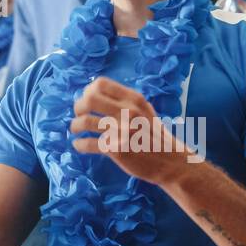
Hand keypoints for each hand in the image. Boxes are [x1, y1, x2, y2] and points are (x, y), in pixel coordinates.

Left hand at [69, 77, 189, 186]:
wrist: (170, 161)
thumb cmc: (155, 135)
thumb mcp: (145, 111)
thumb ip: (125, 102)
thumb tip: (96, 94)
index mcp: (133, 99)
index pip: (101, 84)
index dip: (88, 90)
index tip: (86, 100)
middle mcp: (127, 112)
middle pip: (89, 99)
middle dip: (78, 107)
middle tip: (78, 115)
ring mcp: (121, 130)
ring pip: (85, 122)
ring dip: (75, 126)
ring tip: (75, 130)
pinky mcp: (117, 149)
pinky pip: (88, 144)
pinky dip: (79, 145)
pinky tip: (79, 145)